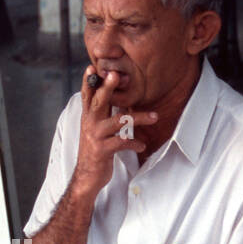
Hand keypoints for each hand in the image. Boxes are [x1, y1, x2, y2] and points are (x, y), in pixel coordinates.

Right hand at [70, 67, 156, 196]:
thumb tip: (118, 95)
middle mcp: (89, 123)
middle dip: (107, 87)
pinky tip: (142, 145)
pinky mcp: (102, 151)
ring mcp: (95, 137)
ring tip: (155, 116)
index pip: (88, 94)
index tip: (92, 66)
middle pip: (99, 101)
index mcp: (88, 116)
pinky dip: (134, 143)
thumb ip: (104, 111)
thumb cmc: (96, 149)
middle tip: (117, 75)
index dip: (89, 81)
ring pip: (119, 121)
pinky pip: (122, 143)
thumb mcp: (97, 128)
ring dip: (139, 118)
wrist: (87, 176)